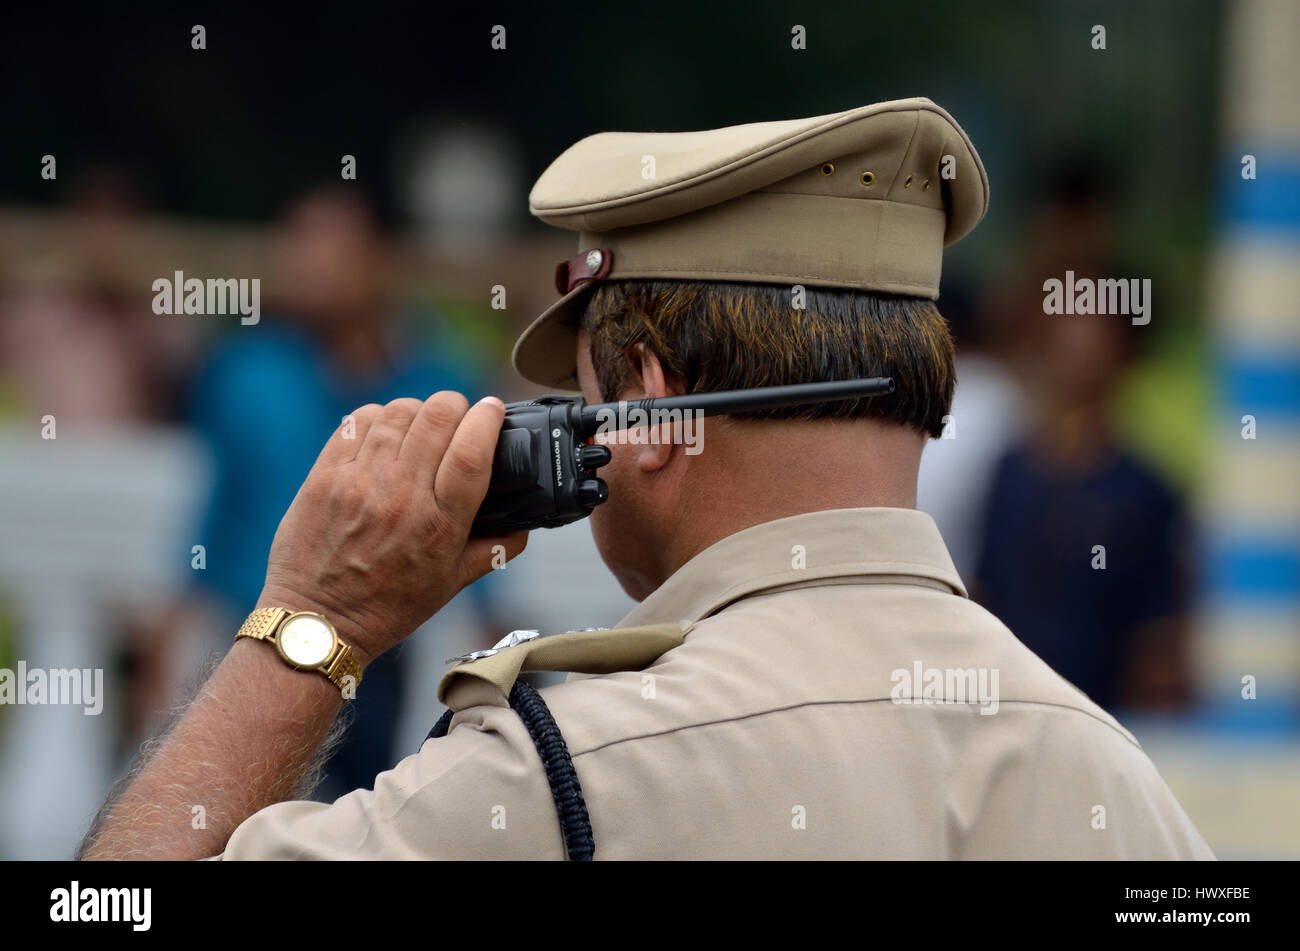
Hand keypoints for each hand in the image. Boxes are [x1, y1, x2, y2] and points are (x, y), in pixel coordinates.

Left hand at [257, 393, 526, 667]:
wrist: (317, 621)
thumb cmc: (386, 606)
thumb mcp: (450, 585)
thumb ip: (493, 551)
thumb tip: (523, 526)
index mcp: (439, 526)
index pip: (472, 452)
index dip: (488, 419)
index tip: (494, 409)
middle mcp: (400, 498)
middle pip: (437, 418)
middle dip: (456, 406)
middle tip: (458, 415)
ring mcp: (359, 483)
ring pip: (399, 412)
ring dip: (418, 410)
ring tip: (421, 425)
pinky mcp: (326, 476)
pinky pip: (358, 422)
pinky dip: (379, 417)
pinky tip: (385, 432)